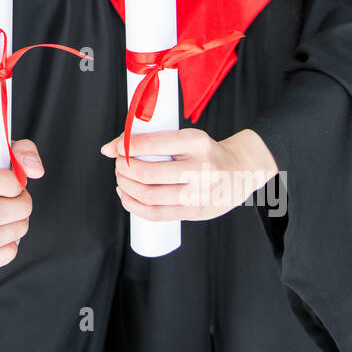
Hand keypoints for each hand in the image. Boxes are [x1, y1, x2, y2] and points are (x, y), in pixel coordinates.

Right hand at [0, 140, 43, 271]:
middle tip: (24, 202)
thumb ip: (22, 152)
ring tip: (19, 219)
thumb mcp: (0, 152)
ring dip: (17, 229)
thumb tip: (34, 169)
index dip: (12, 184)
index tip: (19, 184)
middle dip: (21, 208)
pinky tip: (8, 237)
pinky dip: (7, 251)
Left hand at [100, 128, 278, 221]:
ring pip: (149, 195)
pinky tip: (127, 196)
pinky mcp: (195, 212)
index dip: (126, 146)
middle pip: (147, 172)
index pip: (153, 143)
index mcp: (197, 142)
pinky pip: (156, 213)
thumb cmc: (206, 152)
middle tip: (119, 164)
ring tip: (122, 179)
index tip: (113, 148)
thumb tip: (110, 148)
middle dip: (124, 168)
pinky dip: (134, 206)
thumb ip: (154, 141)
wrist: (241, 171)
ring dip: (126, 187)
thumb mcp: (188, 138)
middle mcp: (201, 168)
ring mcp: (199, 193)